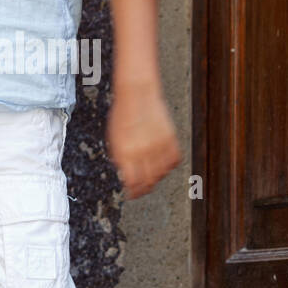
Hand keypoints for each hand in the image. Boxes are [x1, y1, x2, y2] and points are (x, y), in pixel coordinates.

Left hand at [106, 83, 182, 198]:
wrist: (137, 93)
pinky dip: (170, 165)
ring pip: (162, 173)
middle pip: (148, 182)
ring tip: (151, 175)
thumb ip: (120, 159)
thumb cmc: (122, 114)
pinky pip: (174, 160)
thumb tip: (125, 176)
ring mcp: (158, 145)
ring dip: (157, 177)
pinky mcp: (170, 138)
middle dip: (144, 189)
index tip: (132, 193)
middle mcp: (142, 151)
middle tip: (142, 189)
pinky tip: (163, 163)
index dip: (133, 192)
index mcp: (125, 152)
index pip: (132, 183)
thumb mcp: (113, 139)